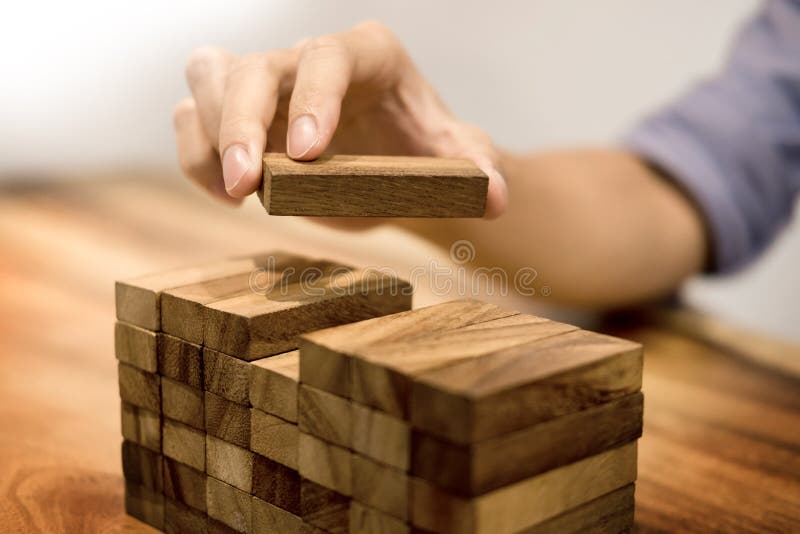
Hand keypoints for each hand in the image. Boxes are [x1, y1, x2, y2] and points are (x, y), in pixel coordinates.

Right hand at [173, 21, 506, 217]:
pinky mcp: (239, 115)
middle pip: (255, 66)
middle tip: (249, 184)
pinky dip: (196, 156)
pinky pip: (192, 119)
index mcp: (369, 56)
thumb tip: (494, 195)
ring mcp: (270, 83)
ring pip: (210, 77)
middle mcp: (310, 60)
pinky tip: (229, 194)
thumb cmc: (422, 153)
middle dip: (242, 123)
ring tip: (238, 190)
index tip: (307, 154)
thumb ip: (476, 168)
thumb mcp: (457, 158)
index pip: (330, 57)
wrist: (392, 168)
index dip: (313, 98)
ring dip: (209, 135)